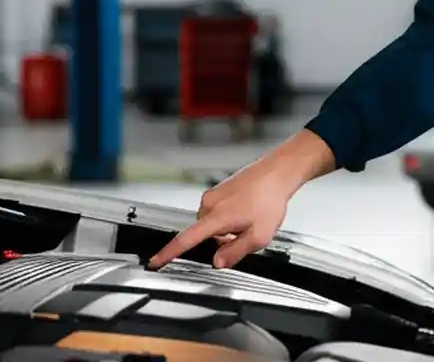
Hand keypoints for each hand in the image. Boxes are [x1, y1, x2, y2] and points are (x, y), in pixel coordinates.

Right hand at [147, 129, 334, 269]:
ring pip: (212, 224)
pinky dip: (229, 217)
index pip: (186, 240)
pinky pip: (217, 212)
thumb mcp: (259, 236)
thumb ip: (235, 252)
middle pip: (204, 234)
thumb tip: (217, 262)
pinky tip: (248, 211)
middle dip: (221, 241)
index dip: (169, 253)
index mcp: (216, 218)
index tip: (155, 262)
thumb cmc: (270, 201)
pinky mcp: (219, 190)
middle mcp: (209, 204)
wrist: (277, 172)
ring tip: (251, 219)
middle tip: (246, 235)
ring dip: (226, 229)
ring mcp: (213, 195)